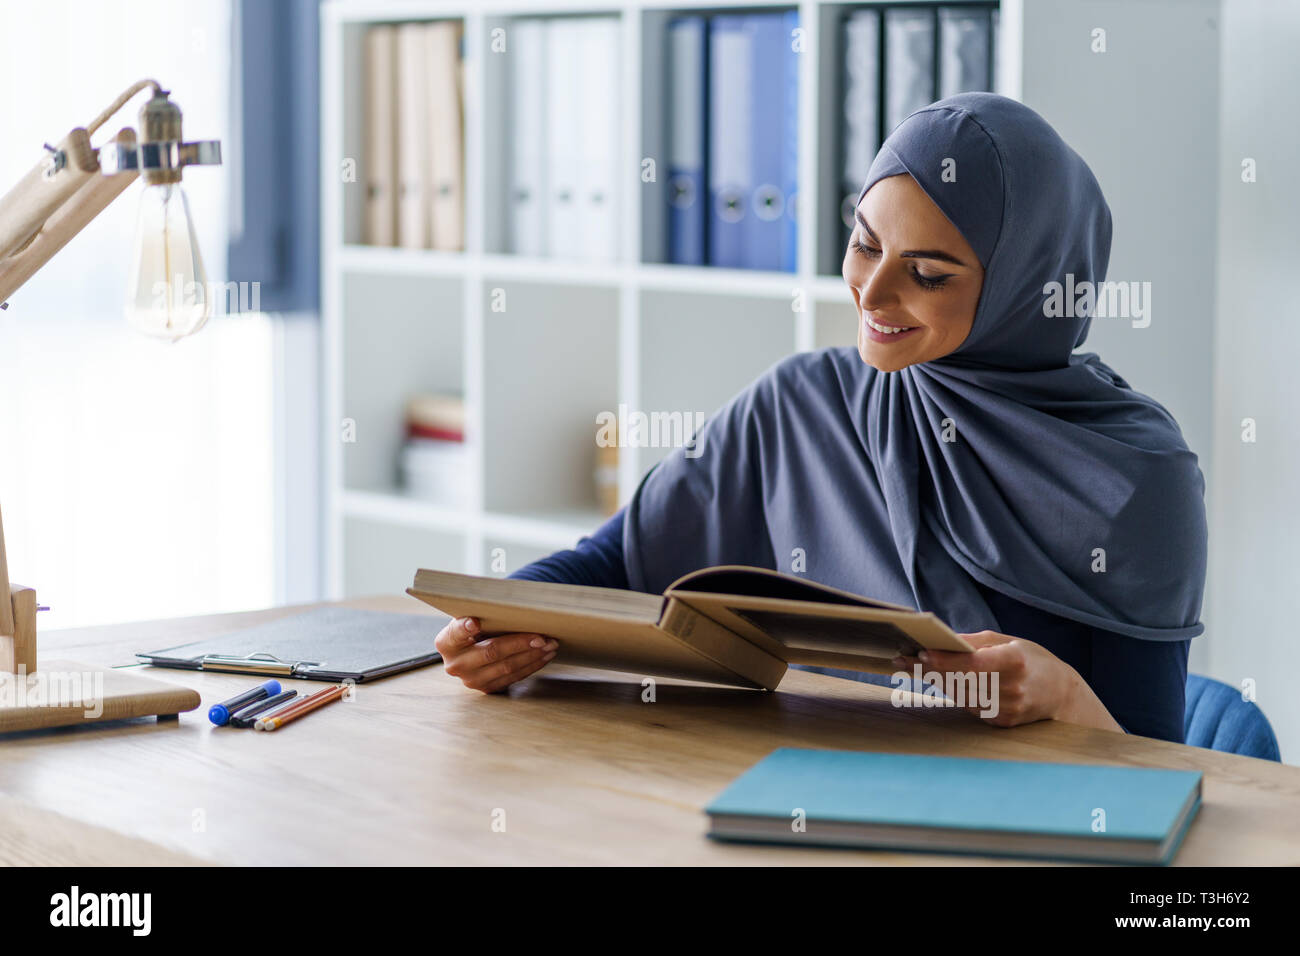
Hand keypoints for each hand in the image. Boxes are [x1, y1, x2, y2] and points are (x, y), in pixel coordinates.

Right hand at [435, 616, 557, 693]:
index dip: (464, 628)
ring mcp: (470, 680)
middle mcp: (455, 664)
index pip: (456, 633)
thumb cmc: (477, 624)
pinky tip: (544, 656)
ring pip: (506, 668)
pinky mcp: (486, 688)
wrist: (474, 647)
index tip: (474, 622)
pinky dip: (531, 666)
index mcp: (446, 642)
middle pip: (491, 652)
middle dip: (520, 643)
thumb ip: (483, 612)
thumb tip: (511, 605)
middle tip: (542, 636)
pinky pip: (513, 678)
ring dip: (532, 656)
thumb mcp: (473, 616)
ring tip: (550, 645)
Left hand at [892, 629, 1120, 731]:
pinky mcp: (1002, 723)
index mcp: (1014, 661)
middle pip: (960, 679)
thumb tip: (943, 639)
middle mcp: (1011, 687)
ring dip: (934, 680)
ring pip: (959, 694)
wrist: (1061, 695)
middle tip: (902, 659)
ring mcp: (1007, 709)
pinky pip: (968, 706)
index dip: (944, 659)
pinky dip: (951, 692)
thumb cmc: (1032, 660)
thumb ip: (975, 642)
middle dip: (928, 669)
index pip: (972, 662)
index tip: (920, 652)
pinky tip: (936, 680)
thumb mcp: (1009, 641)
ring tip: (911, 666)